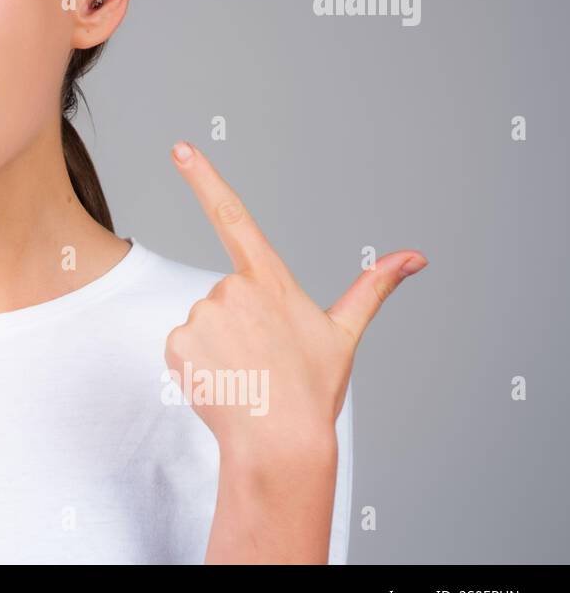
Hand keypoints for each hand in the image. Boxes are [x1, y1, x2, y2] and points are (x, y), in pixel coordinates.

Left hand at [164, 140, 425, 460]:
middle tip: (260, 364)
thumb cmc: (313, 392)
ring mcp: (201, 316)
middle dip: (237, 328)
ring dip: (217, 349)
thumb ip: (373, 288)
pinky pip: (181, 349)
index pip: (233, 216)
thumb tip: (415, 256)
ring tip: (244, 378)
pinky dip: (196, 367)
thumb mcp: (344, 335)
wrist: (280, 445)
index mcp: (269, 281)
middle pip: (224, 299)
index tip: (180, 147)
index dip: (205, 179)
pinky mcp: (176, 344)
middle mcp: (230, 290)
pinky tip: (221, 386)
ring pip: (202, 325)